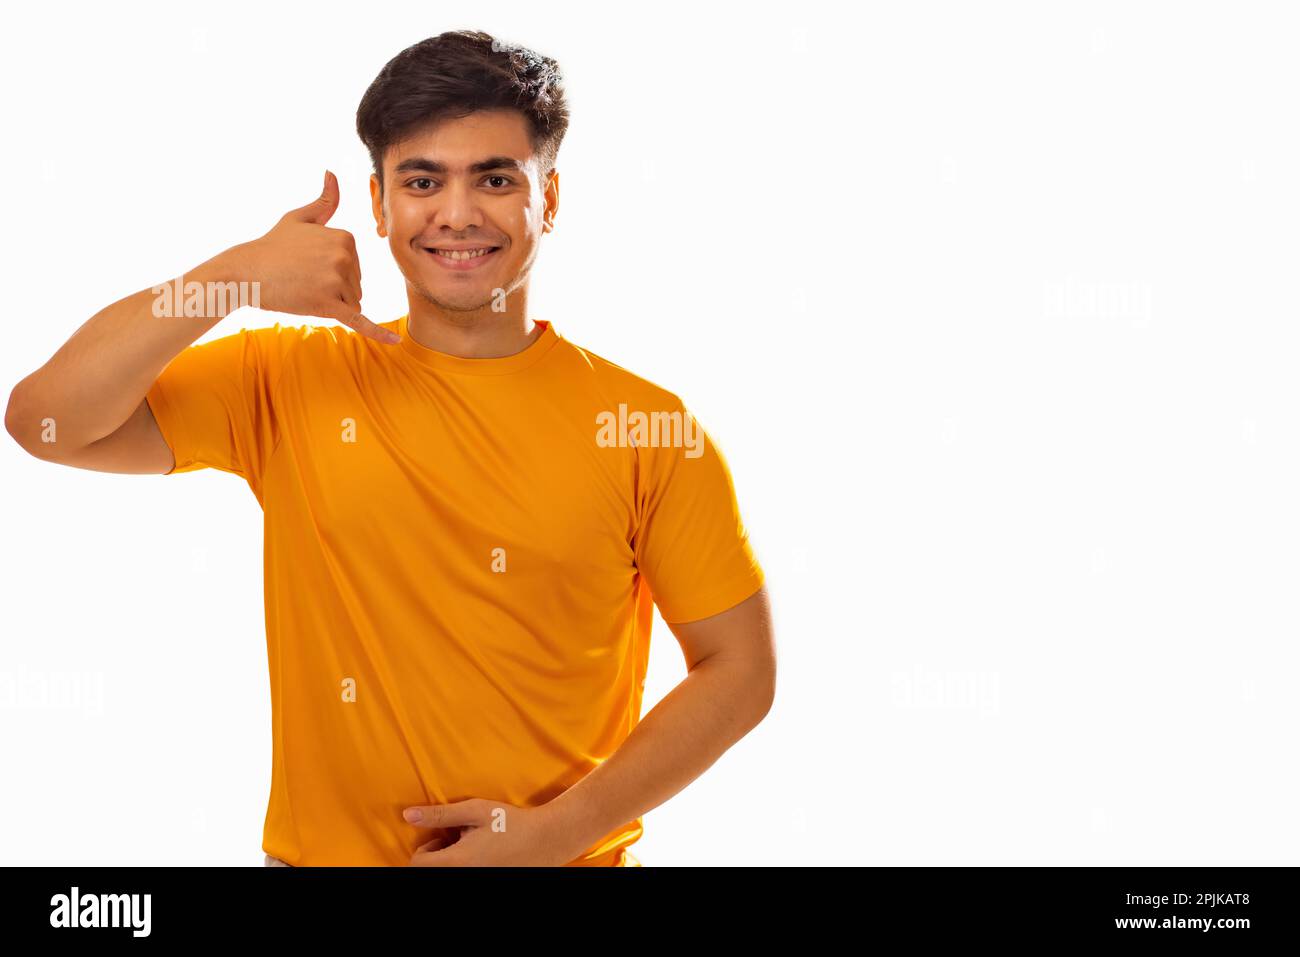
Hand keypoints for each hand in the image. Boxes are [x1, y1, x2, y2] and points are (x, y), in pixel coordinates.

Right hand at [223, 170, 399, 344]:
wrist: (245, 272)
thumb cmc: (272, 246)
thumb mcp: (299, 219)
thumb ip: (324, 202)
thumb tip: (333, 173)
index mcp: (346, 238)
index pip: (355, 267)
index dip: (332, 273)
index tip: (308, 265)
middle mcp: (346, 257)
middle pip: (355, 286)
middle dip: (333, 290)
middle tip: (301, 278)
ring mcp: (337, 281)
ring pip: (351, 304)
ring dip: (331, 304)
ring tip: (303, 290)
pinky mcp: (329, 305)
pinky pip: (359, 321)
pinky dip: (377, 333)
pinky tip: (395, 341)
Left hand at [402, 798, 582, 866]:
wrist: (545, 840)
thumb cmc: (510, 822)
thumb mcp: (475, 811)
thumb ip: (440, 815)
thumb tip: (408, 815)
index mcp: (457, 861)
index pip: (417, 864)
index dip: (424, 850)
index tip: (442, 836)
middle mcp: (464, 876)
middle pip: (431, 872)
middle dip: (437, 856)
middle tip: (458, 838)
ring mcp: (475, 880)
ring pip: (448, 874)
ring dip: (452, 861)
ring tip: (473, 845)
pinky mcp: (486, 880)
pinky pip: (464, 875)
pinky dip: (466, 865)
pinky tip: (482, 855)